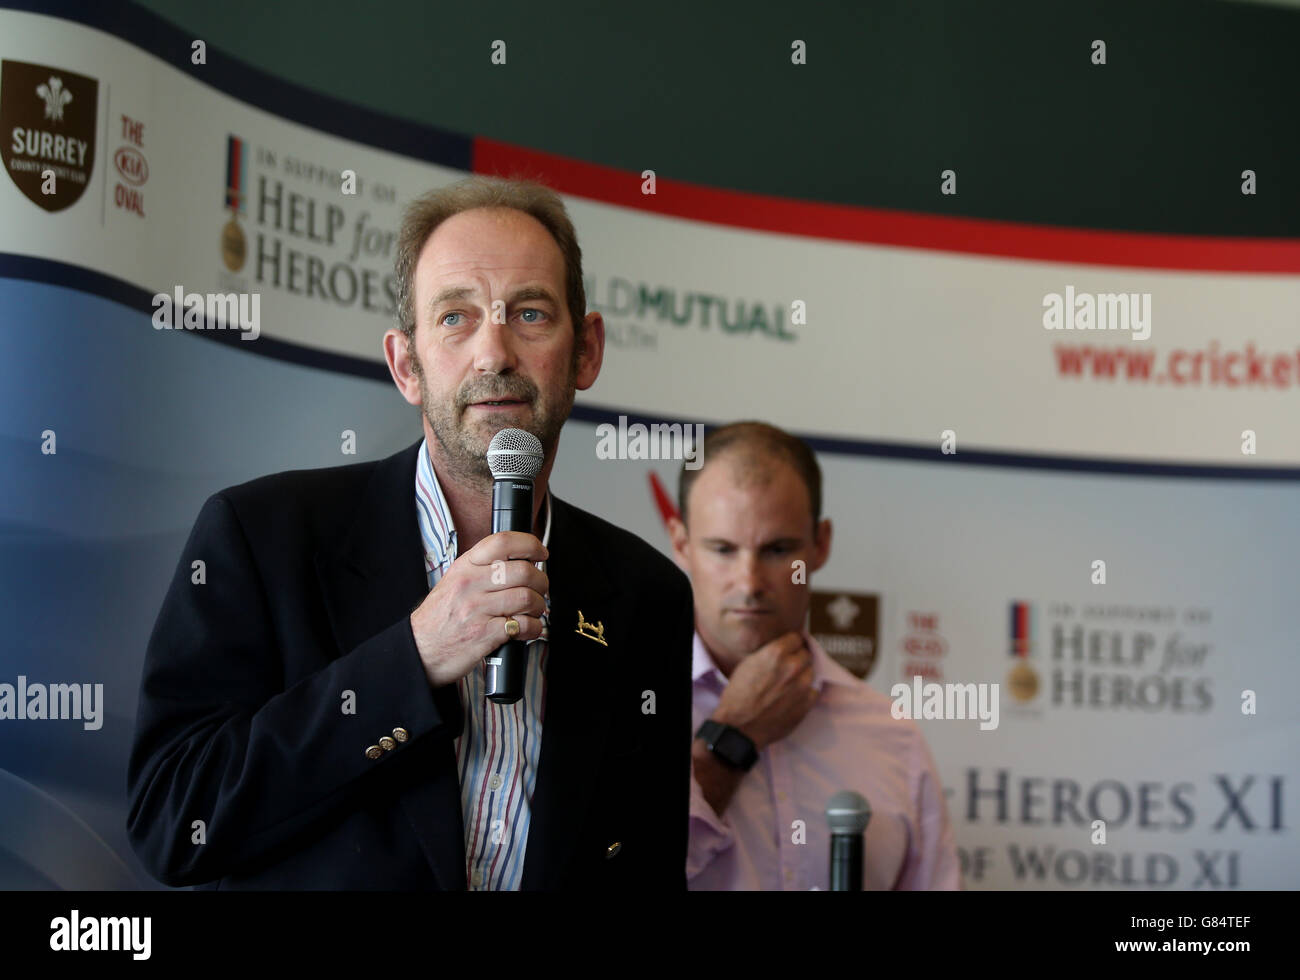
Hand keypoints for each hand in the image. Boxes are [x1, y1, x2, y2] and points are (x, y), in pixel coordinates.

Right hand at [409, 531, 548, 687]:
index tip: (540, 553)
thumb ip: (482, 569)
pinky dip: (532, 628)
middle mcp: (470, 584)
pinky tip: (525, 629)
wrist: (420, 649)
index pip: (502, 542)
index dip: (530, 544)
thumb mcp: (454, 581)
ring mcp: (476, 609)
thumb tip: (518, 562)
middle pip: (523, 571)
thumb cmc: (439, 617)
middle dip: (541, 582)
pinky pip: (522, 625)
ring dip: (538, 606)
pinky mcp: (484, 634)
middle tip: (540, 589)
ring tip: (532, 611)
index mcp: (465, 567)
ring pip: (526, 597)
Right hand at [711, 631, 817, 750]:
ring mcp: (802, 686)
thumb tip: (782, 650)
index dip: (791, 643)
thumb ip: (768, 654)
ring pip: (811, 672)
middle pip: (806, 654)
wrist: (739, 726)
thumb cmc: (738, 696)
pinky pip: (814, 691)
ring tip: (789, 683)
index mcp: (776, 653)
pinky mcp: (807, 704)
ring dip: (803, 675)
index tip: (790, 648)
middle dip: (798, 658)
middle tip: (788, 667)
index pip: (796, 638)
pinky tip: (793, 696)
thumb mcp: (748, 664)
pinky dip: (806, 692)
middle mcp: (792, 667)